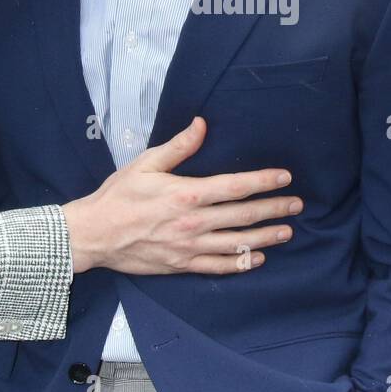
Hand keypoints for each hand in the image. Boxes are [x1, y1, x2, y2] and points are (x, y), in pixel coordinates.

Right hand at [61, 117, 300, 275]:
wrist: (93, 234)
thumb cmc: (118, 196)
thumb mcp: (146, 164)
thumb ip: (179, 146)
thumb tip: (202, 124)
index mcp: (187, 194)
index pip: (236, 186)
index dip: (264, 181)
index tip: (284, 177)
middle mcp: (193, 222)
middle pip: (244, 215)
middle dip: (274, 209)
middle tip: (297, 205)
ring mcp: (189, 247)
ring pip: (237, 243)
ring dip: (265, 237)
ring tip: (287, 232)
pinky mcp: (182, 265)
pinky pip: (218, 267)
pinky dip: (240, 263)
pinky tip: (257, 258)